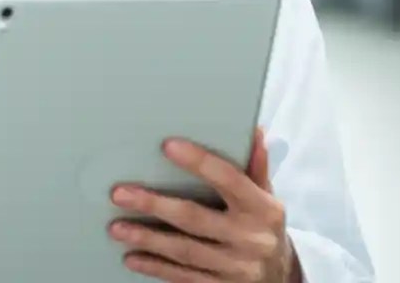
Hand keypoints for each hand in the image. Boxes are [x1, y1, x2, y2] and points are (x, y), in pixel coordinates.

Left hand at [108, 127, 299, 282]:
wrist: (282, 277)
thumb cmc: (264, 227)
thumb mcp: (267, 197)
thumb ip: (256, 167)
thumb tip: (254, 131)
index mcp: (262, 209)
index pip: (229, 179)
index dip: (199, 162)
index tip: (168, 146)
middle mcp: (249, 239)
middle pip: (195, 219)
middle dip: (155, 205)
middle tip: (120, 194)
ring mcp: (235, 267)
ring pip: (184, 251)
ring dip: (147, 239)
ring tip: (117, 227)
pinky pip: (184, 277)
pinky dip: (156, 267)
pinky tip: (133, 258)